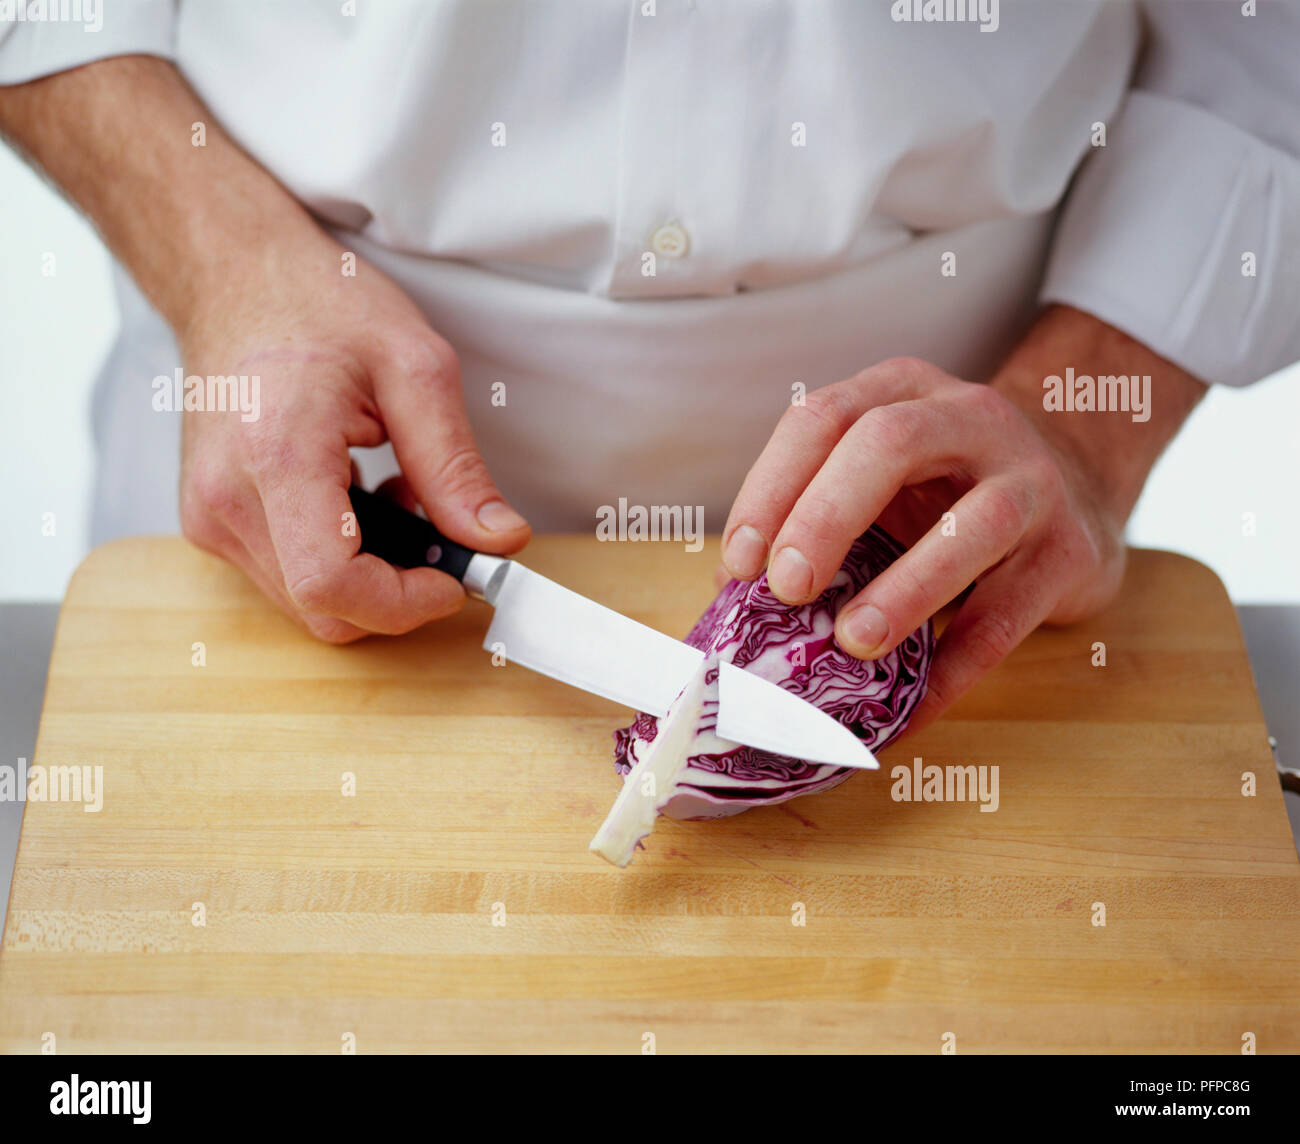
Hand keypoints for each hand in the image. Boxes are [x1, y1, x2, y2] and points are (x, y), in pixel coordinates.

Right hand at [178, 235, 528, 642]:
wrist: (233, 275)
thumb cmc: (317, 303)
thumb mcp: (415, 368)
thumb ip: (456, 467)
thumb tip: (497, 540)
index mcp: (276, 457)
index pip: (333, 585)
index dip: (405, 603)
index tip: (453, 578)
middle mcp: (226, 499)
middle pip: (325, 609)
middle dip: (398, 590)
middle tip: (437, 527)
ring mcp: (209, 516)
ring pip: (308, 602)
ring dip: (370, 572)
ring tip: (395, 493)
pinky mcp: (210, 521)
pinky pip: (287, 577)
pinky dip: (339, 558)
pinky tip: (359, 498)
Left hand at [719, 354, 1127, 730]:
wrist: (1077, 486)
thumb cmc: (944, 491)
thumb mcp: (880, 482)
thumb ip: (814, 519)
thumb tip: (728, 600)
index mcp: (901, 392)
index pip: (824, 418)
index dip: (771, 486)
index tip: (739, 561)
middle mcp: (970, 418)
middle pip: (891, 442)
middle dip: (827, 515)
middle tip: (785, 588)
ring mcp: (1032, 481)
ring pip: (976, 523)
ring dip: (907, 587)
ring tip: (854, 642)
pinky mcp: (1071, 551)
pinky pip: (1009, 617)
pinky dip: (954, 671)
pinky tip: (910, 712)